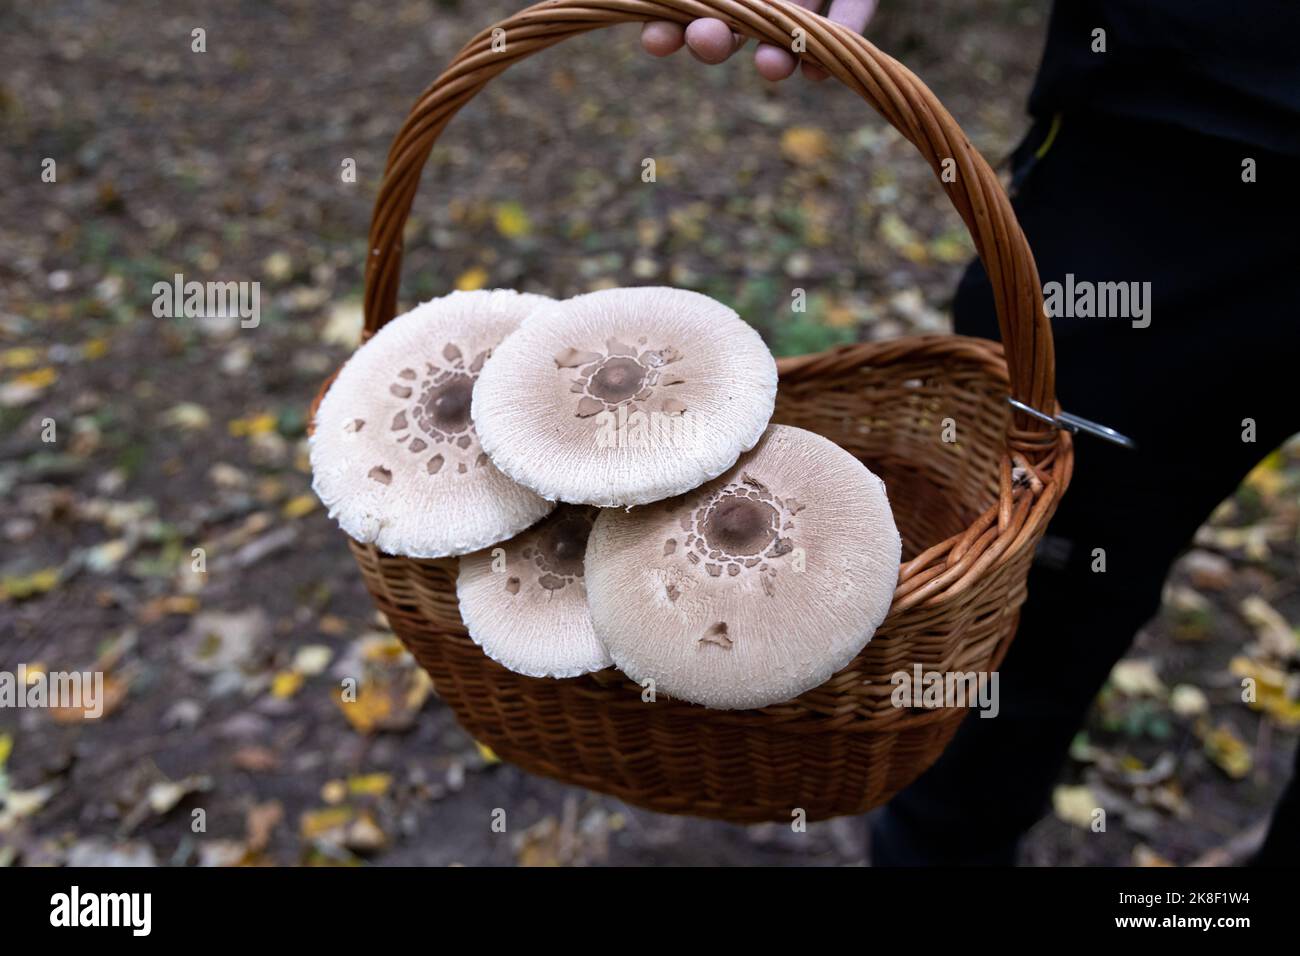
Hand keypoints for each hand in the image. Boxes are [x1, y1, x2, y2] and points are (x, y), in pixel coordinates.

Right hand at [641, 0, 877, 81]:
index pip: (692, 5)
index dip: (670, 23)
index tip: (654, 40)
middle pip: (737, 19)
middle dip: (717, 38)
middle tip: (702, 42)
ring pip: (790, 24)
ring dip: (775, 54)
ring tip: (768, 69)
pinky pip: (854, 11)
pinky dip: (837, 42)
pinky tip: (815, 75)